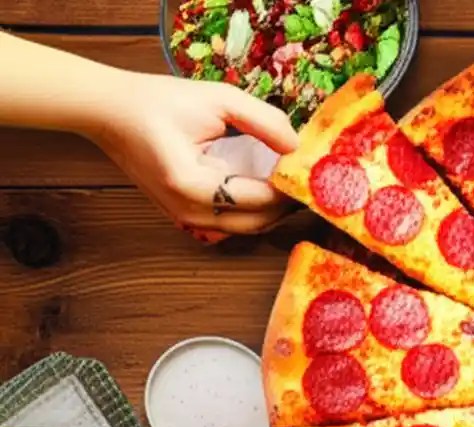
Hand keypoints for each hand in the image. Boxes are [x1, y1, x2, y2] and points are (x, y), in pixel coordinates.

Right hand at [88, 71, 297, 241]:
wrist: (109, 112)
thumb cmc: (156, 101)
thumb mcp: (217, 99)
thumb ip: (262, 121)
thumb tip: (297, 146)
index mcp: (192, 184)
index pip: (259, 200)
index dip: (290, 187)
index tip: (312, 169)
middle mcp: (188, 212)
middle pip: (257, 223)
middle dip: (286, 204)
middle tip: (309, 179)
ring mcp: (184, 219)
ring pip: (245, 229)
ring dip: (271, 210)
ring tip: (289, 182)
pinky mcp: (183, 217)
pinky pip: (229, 224)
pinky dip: (251, 211)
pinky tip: (263, 188)